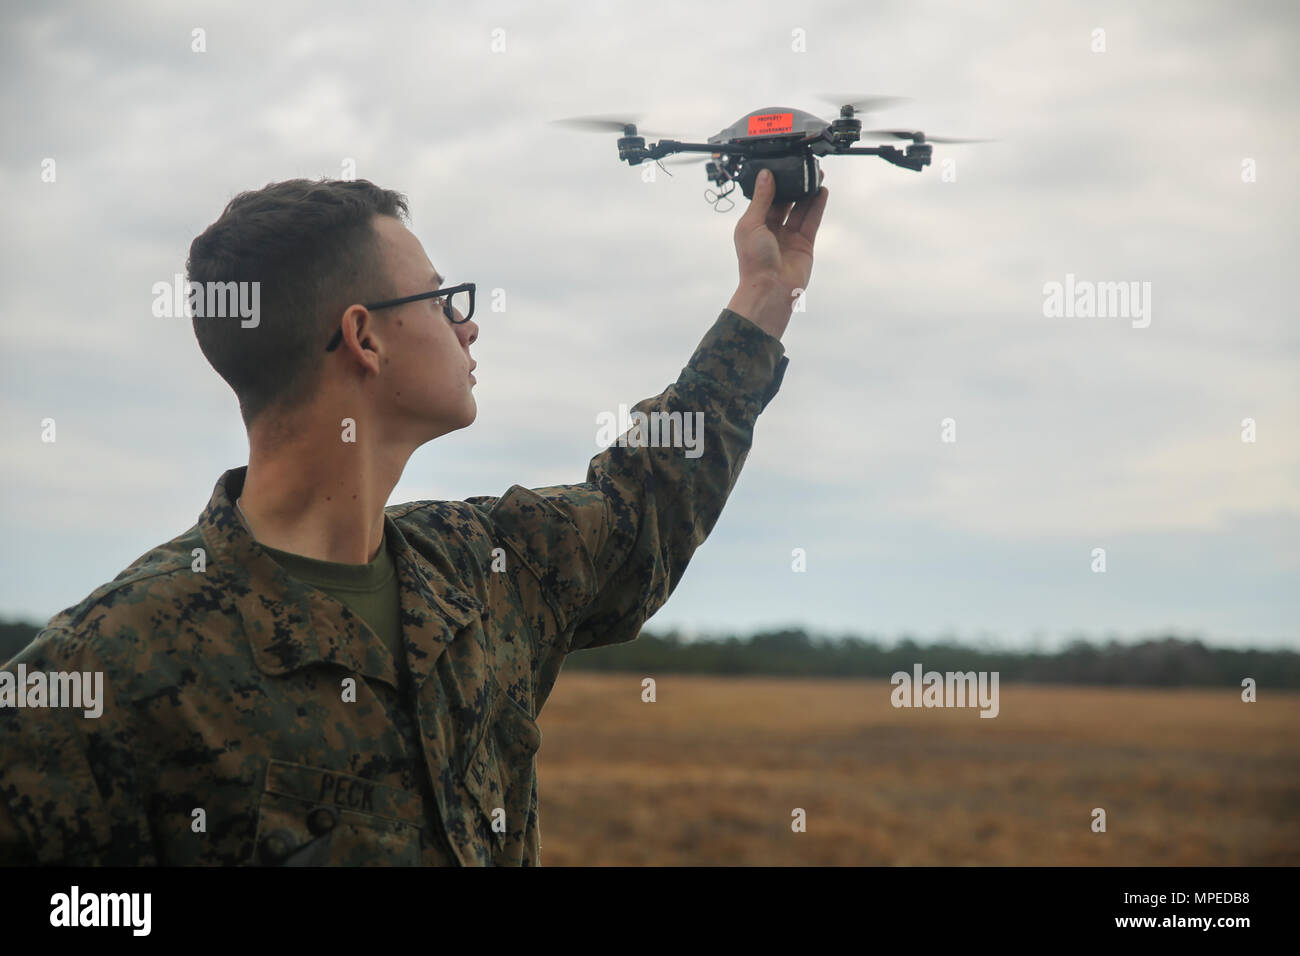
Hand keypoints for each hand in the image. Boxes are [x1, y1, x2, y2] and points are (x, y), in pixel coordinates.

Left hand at [726, 168, 828, 339]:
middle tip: (802, 167)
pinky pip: (811, 220)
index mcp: (754, 224)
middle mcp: (771, 229)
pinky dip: (817, 205)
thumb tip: (766, 175)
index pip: (765, 198)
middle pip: (785, 201)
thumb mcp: (751, 223)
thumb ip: (762, 199)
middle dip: (793, 185)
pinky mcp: (804, 243)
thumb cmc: (754, 261)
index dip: (774, 182)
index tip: (781, 165)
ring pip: (800, 208)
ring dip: (807, 192)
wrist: (770, 289)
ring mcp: (789, 236)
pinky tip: (821, 191)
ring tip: (815, 174)